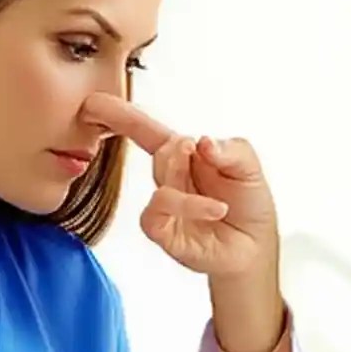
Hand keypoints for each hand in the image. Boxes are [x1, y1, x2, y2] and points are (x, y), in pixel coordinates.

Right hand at [83, 93, 279, 277]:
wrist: (256, 247)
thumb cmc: (249, 204)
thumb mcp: (250, 167)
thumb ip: (231, 148)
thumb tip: (204, 141)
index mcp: (184, 156)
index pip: (146, 130)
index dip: (120, 115)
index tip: (94, 103)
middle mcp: (171, 179)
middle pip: (159, 152)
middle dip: (176, 150)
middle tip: (193, 150)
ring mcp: (166, 207)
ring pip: (161, 181)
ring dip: (185, 178)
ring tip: (216, 190)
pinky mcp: (164, 233)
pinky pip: (159, 214)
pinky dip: (188, 206)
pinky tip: (215, 208)